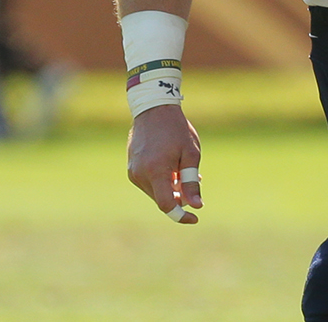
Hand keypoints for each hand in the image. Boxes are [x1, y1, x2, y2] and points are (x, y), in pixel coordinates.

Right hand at [126, 104, 201, 223]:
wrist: (154, 110)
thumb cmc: (176, 130)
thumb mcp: (191, 154)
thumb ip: (191, 182)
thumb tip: (196, 206)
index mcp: (156, 171)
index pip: (166, 204)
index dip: (180, 215)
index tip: (195, 218)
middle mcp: (140, 175)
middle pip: (161, 199)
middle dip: (179, 197)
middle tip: (195, 179)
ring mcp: (133, 172)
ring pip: (155, 192)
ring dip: (171, 188)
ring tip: (184, 170)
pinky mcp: (131, 169)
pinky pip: (148, 183)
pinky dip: (162, 181)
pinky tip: (173, 168)